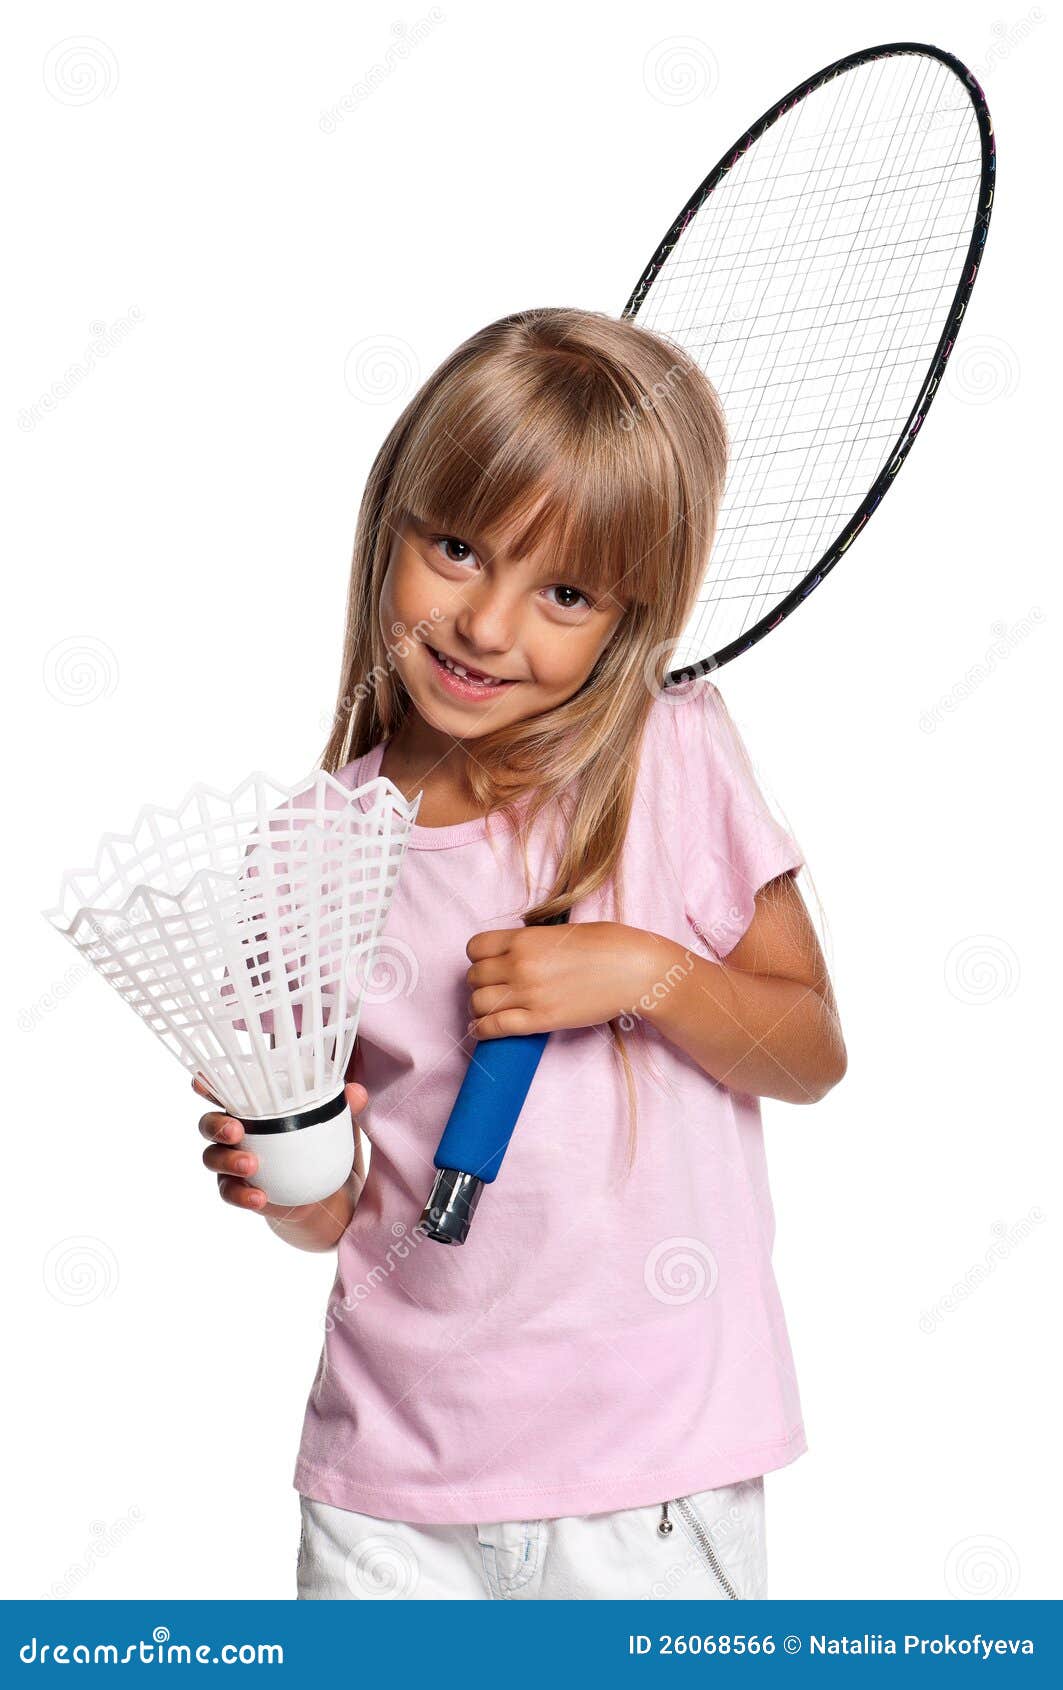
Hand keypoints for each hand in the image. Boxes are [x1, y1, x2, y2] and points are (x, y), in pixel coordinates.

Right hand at [194, 1072, 367, 1217]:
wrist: (329, 1197)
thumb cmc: (323, 1146)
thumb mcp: (339, 1125)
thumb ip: (344, 1107)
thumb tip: (356, 1092)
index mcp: (255, 1108)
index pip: (226, 1091)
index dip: (208, 1084)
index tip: (200, 1081)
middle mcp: (237, 1132)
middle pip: (209, 1123)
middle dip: (216, 1124)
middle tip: (236, 1130)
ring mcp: (234, 1162)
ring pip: (212, 1158)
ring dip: (228, 1160)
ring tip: (251, 1165)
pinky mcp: (242, 1190)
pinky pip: (230, 1192)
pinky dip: (241, 1194)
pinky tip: (258, 1198)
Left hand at [465, 920, 655, 1039]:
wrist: (633, 970)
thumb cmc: (606, 945)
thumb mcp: (560, 932)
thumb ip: (531, 941)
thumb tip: (513, 952)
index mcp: (525, 939)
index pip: (475, 947)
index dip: (479, 957)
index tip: (488, 963)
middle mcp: (520, 965)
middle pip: (474, 977)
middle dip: (480, 983)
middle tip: (493, 988)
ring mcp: (529, 994)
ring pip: (479, 1003)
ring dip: (480, 1008)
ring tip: (489, 1010)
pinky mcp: (541, 1020)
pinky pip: (495, 1027)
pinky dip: (482, 1030)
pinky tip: (482, 1030)